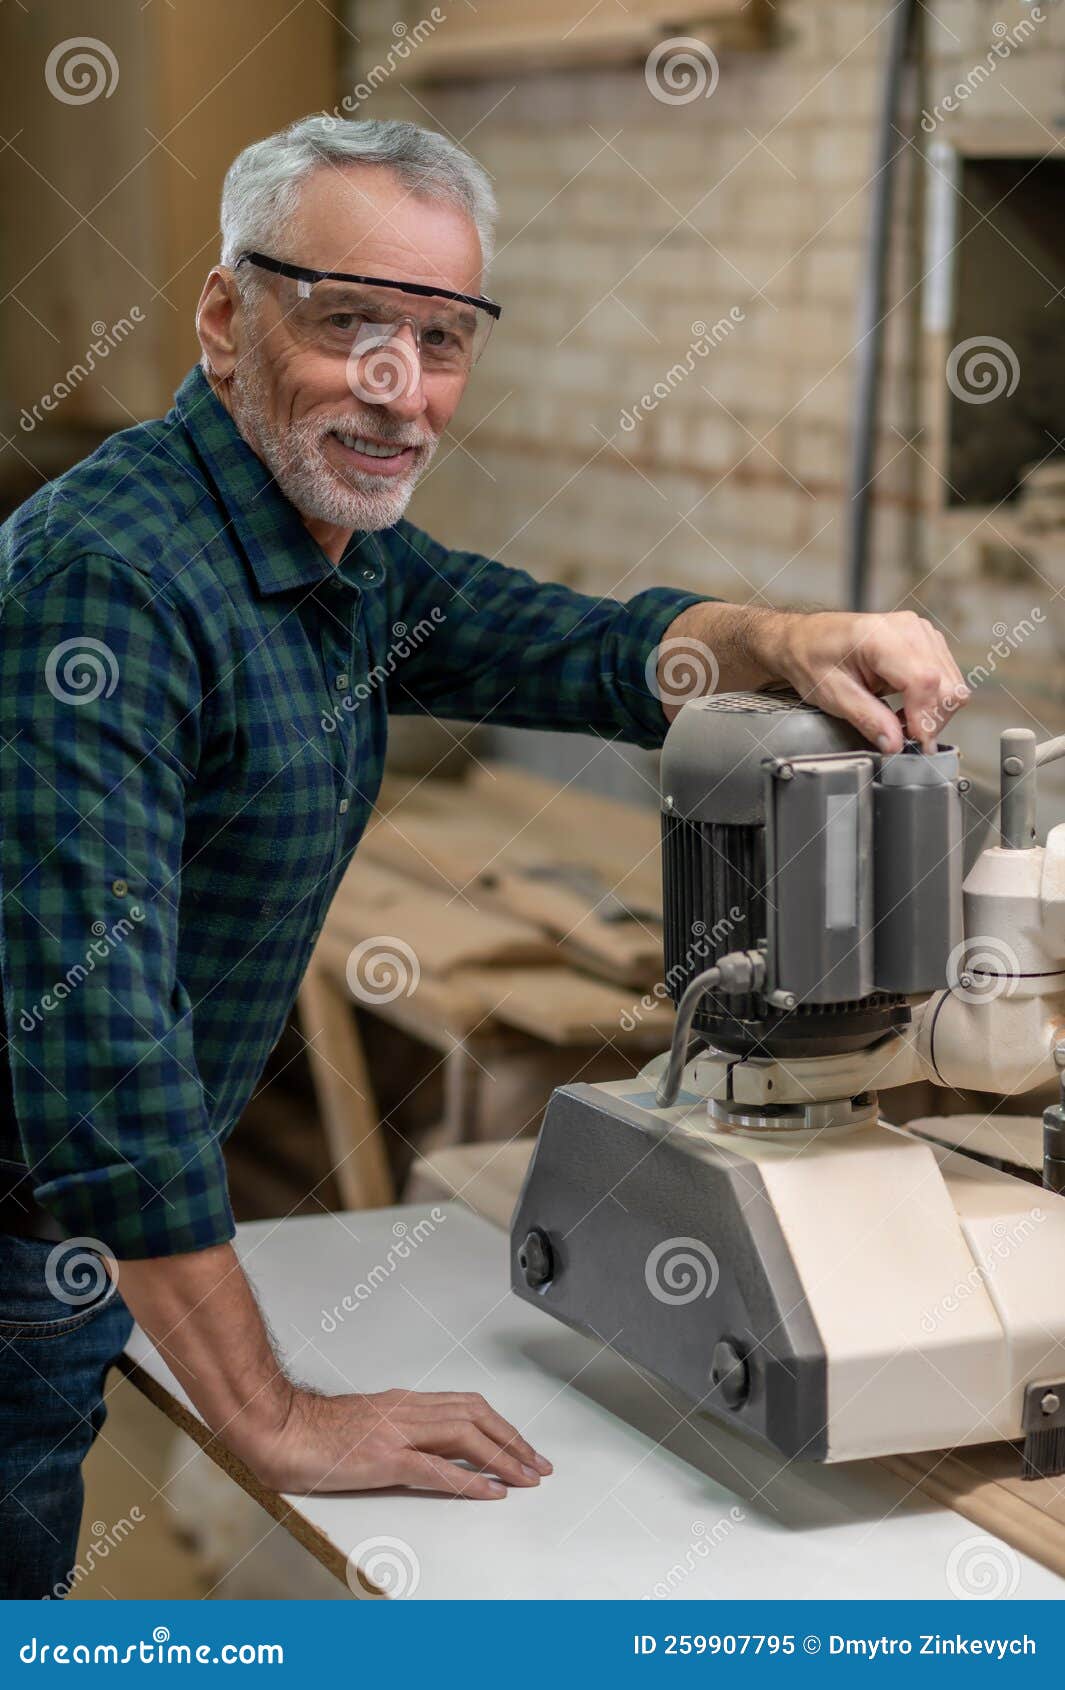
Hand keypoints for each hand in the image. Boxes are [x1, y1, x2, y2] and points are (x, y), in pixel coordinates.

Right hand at [251, 1385, 552, 1498]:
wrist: (277, 1426)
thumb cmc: (312, 1431)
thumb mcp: (365, 1424)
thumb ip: (397, 1430)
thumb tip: (426, 1449)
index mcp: (404, 1403)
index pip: (467, 1407)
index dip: (500, 1426)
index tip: (522, 1448)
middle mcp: (407, 1410)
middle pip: (476, 1416)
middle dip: (513, 1441)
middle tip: (539, 1465)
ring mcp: (397, 1432)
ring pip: (466, 1437)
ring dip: (503, 1458)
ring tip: (526, 1478)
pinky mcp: (383, 1458)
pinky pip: (436, 1469)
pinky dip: (469, 1480)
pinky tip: (490, 1492)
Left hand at [754, 608, 967, 752]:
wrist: (806, 638)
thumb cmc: (813, 659)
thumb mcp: (833, 695)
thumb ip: (867, 720)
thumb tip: (895, 744)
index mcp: (880, 636)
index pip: (923, 680)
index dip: (925, 718)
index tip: (916, 743)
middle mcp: (908, 629)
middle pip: (946, 684)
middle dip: (931, 720)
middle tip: (903, 737)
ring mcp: (921, 632)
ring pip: (952, 684)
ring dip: (933, 712)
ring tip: (901, 722)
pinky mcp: (926, 641)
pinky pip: (946, 677)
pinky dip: (932, 701)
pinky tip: (907, 708)